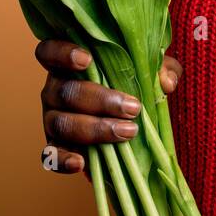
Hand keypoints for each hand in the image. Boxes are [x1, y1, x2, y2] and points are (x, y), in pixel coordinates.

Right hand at [35, 39, 182, 175]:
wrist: (125, 119)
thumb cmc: (130, 85)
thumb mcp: (148, 71)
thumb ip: (160, 68)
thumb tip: (166, 82)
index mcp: (69, 65)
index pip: (49, 51)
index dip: (62, 53)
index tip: (86, 59)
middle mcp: (54, 90)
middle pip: (65, 92)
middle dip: (101, 100)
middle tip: (133, 108)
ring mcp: (52, 118)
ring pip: (62, 122)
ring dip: (95, 129)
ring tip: (127, 133)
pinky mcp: (55, 145)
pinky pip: (51, 155)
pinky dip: (63, 160)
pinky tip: (81, 163)